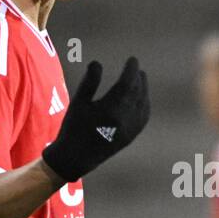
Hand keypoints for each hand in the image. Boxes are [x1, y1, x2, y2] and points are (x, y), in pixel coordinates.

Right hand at [41, 57, 150, 183]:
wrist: (76, 158)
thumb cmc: (73, 128)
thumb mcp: (78, 103)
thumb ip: (89, 82)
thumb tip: (97, 63)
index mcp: (110, 109)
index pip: (127, 83)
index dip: (131, 69)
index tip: (133, 59)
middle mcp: (124, 119)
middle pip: (137, 92)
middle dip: (138, 78)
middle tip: (136, 67)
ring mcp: (129, 129)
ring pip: (143, 104)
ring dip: (143, 90)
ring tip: (141, 79)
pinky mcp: (131, 136)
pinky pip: (143, 117)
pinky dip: (145, 104)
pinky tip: (142, 98)